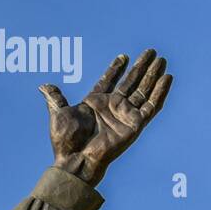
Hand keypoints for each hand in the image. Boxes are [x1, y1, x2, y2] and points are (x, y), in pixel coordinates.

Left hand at [38, 48, 171, 185]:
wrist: (76, 158)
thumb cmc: (66, 139)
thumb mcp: (58, 113)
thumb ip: (55, 98)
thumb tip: (43, 86)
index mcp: (95, 102)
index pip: (108, 80)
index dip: (115, 69)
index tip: (123, 56)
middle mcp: (112, 106)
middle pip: (130, 81)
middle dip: (140, 67)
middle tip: (150, 51)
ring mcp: (125, 114)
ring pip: (143, 90)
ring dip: (152, 75)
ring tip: (161, 60)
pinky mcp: (136, 124)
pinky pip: (152, 106)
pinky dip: (160, 92)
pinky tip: (167, 78)